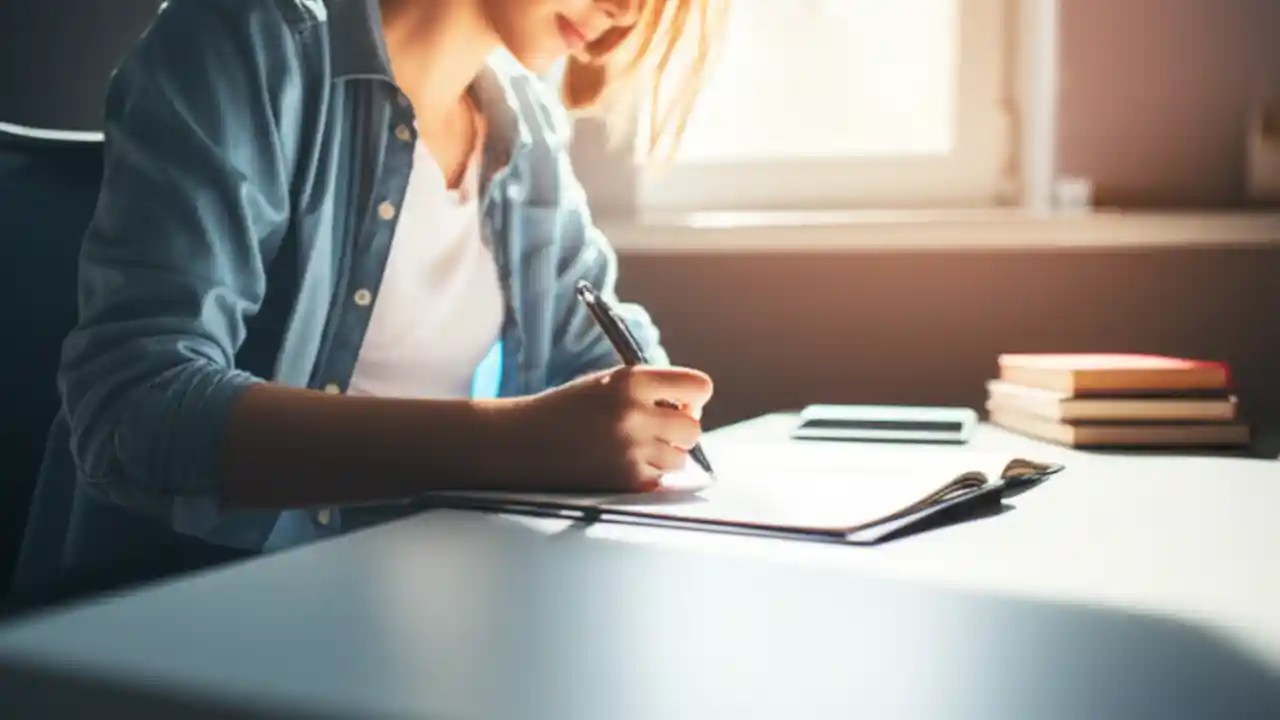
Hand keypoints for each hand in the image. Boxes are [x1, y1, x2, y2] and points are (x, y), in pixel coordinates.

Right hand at [496, 366, 713, 491]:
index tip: (679, 405)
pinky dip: (647, 476)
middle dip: (678, 432)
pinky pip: (661, 481)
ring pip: (681, 459)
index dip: (693, 398)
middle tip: (654, 432)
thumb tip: (694, 410)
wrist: (520, 442)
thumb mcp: (607, 384)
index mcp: (632, 380)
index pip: (699, 387)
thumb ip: (650, 391)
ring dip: (663, 457)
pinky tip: (619, 465)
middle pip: (694, 428)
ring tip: (629, 450)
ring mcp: (632, 449)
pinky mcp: (626, 481)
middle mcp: (635, 413)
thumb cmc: (566, 410)